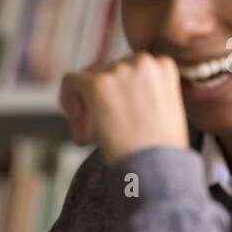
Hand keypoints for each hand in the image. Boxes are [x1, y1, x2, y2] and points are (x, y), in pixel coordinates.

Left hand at [58, 53, 188, 164]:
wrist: (157, 170)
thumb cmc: (163, 154)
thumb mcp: (162, 113)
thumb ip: (142, 95)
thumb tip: (111, 95)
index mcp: (162, 66)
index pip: (128, 69)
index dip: (116, 94)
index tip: (114, 121)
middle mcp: (142, 61)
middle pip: (105, 72)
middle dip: (98, 102)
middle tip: (96, 135)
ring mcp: (120, 71)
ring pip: (86, 79)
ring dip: (84, 108)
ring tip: (89, 139)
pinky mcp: (97, 84)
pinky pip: (70, 82)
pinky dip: (67, 102)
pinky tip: (80, 133)